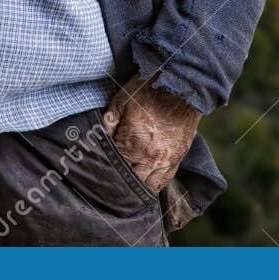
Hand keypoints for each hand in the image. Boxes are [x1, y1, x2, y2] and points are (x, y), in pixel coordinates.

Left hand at [102, 73, 201, 193]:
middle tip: (107, 187)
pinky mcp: (177, 159)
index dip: (102, 168)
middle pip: (129, 183)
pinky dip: (153, 188)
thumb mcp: (122, 99)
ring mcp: (165, 161)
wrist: (183, 85)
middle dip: (117, 185)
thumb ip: (108, 121)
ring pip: (148, 188)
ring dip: (136, 191)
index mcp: (132, 144)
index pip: (112, 167)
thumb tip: (96, 137)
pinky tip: (145, 188)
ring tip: (125, 194)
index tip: (95, 170)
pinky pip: (164, 182)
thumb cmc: (149, 89)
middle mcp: (149, 158)